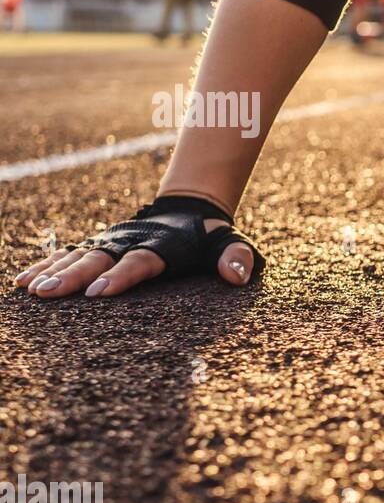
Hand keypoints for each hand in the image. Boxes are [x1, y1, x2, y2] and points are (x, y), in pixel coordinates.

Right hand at [14, 196, 262, 299]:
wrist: (190, 209)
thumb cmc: (211, 236)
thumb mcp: (230, 243)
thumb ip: (238, 257)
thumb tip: (239, 275)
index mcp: (162, 245)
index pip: (140, 261)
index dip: (121, 276)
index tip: (100, 292)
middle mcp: (130, 241)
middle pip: (100, 258)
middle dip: (74, 276)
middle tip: (50, 294)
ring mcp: (111, 242)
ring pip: (78, 256)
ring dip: (54, 272)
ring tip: (31, 291)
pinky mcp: (100, 245)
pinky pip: (69, 255)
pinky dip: (47, 265)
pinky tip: (24, 282)